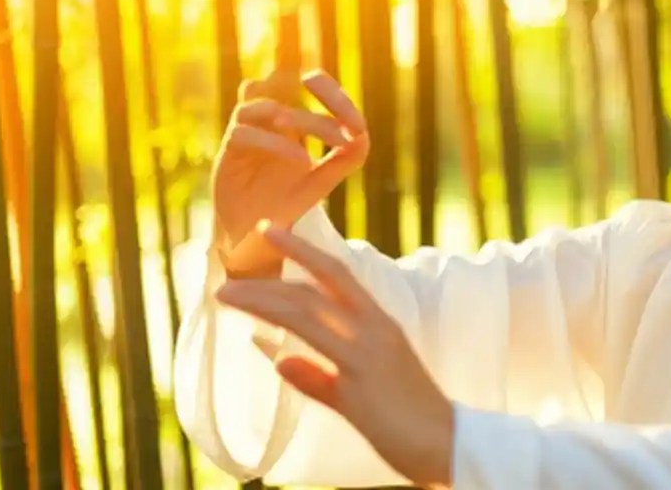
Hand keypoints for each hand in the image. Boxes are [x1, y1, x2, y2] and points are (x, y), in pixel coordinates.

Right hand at [212, 70, 369, 276]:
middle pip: (285, 84)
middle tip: (348, 129)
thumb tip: (363, 136)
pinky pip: (243, 134)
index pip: (308, 86)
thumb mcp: (320, 182)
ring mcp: (245, 134)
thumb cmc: (286, 203)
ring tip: (324, 144)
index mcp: (292, 123)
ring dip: (295, 119)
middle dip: (318, 96)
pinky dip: (275, 144)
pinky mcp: (226, 154)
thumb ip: (342, 161)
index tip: (356, 122)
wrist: (253, 236)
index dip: (332, 91)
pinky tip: (302, 161)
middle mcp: (267, 122)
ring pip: (264, 107)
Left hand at [216, 222, 454, 485]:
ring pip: (307, 315)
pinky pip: (316, 361)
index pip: (337, 273)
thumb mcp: (358, 388)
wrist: (444, 441)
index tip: (271, 230)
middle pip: (313, 292)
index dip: (302, 250)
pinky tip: (260, 343)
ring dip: (263, 302)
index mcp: (379, 322)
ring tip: (228, 296)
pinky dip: (286, 350)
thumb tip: (279, 361)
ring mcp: (368, 354)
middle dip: (266, 282)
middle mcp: (374, 329)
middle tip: (226, 279)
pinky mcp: (360, 384)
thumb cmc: (408, 415)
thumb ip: (318, 375)